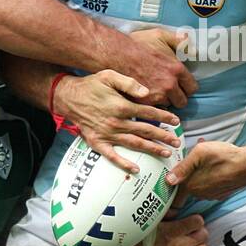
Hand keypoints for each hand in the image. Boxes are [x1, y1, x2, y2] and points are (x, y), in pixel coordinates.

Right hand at [55, 70, 181, 171]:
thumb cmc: (90, 85)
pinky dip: (124, 164)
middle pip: (145, 130)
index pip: (149, 112)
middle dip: (163, 136)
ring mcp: (107, 134)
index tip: (176, 121)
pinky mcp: (97, 142)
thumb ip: (129, 83)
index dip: (164, 117)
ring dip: (151, 149)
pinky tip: (136, 169)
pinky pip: (112, 156)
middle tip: (177, 142)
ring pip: (134, 143)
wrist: (68, 97)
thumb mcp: (109, 76)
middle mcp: (116, 122)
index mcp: (121, 106)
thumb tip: (147, 93)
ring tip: (166, 154)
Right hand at [127, 28, 197, 108]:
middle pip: (182, 101)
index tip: (183, 85)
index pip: (192, 88)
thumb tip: (190, 42)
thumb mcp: (161, 35)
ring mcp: (156, 95)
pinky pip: (154, 108)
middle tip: (171, 91)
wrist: (116, 55)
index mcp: (176, 70)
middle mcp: (169, 85)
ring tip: (157, 92)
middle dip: (178, 97)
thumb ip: (179, 40)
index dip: (188, 87)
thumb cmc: (138, 44)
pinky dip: (152, 104)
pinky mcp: (144, 102)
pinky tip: (148, 95)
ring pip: (168, 106)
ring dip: (164, 101)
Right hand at [137, 215, 207, 245]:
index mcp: (173, 231)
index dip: (196, 220)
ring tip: (192, 244)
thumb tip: (177, 210)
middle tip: (192, 232)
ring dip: (199, 245)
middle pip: (203, 235)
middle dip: (199, 231)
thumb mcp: (150, 222)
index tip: (192, 221)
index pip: (198, 222)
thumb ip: (165, 214)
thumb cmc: (138, 241)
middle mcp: (181, 245)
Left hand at [166, 140, 245, 200]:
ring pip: (198, 186)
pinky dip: (208, 177)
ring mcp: (212, 195)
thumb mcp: (200, 153)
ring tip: (201, 161)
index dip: (167, 197)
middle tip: (182, 167)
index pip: (174, 199)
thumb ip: (182, 167)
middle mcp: (201, 194)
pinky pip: (209, 186)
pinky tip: (213, 165)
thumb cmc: (225, 156)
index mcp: (191, 186)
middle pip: (186, 189)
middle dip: (183, 179)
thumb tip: (167, 181)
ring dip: (197, 176)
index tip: (161, 194)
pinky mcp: (222, 192)